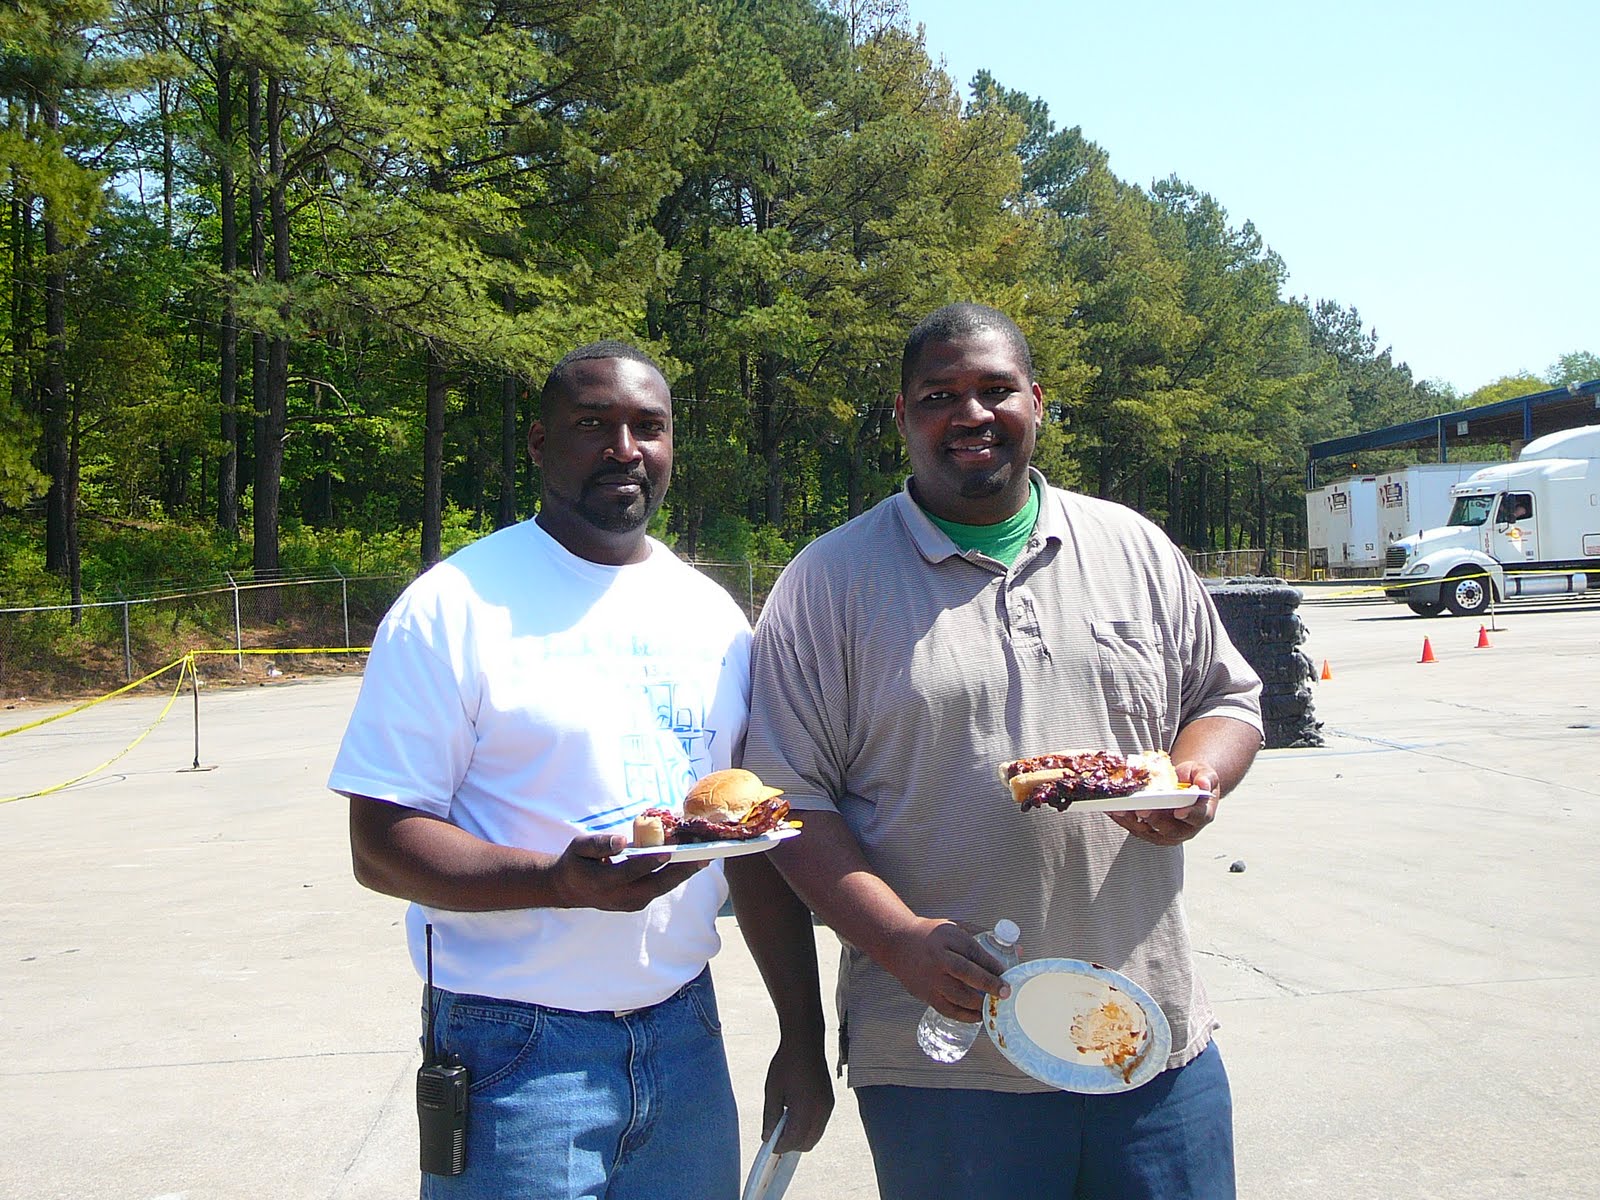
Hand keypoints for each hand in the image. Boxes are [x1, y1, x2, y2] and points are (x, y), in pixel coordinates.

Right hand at [549, 834, 707, 910]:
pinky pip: (660, 888)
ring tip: (704, 857)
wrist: (570, 889)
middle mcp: (619, 897)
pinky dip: (676, 876)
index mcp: (603, 882)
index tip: (668, 851)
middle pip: (655, 885)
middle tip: (702, 857)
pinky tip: (690, 862)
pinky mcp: (638, 903)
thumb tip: (622, 841)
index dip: (649, 862)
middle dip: (681, 871)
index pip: (630, 872)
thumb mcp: (579, 847)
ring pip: (662, 888)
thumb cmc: (577, 862)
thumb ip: (599, 844)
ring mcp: (630, 903)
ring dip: (683, 874)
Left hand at [762, 1036, 833, 1152]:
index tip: (770, 1144)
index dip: (781, 1146)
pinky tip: (796, 1114)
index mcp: (805, 1108)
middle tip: (777, 1134)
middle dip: (792, 1144)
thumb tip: (768, 1136)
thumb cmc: (786, 1063)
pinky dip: (809, 1127)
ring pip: (816, 1135)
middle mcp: (821, 1110)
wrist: (805, 1043)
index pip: (794, 1140)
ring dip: (801, 1136)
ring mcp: (827, 1106)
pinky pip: (820, 1124)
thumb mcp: (772, 1090)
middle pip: (808, 1143)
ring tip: (785, 1122)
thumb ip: (770, 1116)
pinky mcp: (830, 1101)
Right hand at [879, 917, 1010, 1022]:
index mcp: (947, 937)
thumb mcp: (956, 927)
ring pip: (957, 995)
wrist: (897, 943)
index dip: (992, 964)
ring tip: (994, 1007)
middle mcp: (938, 957)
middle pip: (965, 972)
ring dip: (979, 1004)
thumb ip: (985, 937)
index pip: (974, 951)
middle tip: (1006, 993)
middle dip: (989, 984)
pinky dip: (964, 1016)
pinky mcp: (925, 994)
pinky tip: (978, 1016)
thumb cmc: (933, 935)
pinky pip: (947, 1009)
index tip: (1008, 974)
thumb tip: (1018, 950)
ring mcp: (930, 978)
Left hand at [1105, 758, 1219, 845]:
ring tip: (1121, 809)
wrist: (1185, 786)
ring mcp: (1166, 832)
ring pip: (1149, 831)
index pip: (1198, 817)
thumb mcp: (1204, 773)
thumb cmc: (1195, 780)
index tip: (1179, 812)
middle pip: (1170, 829)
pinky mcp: (1150, 831)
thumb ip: (1205, 777)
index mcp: (1202, 814)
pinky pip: (1135, 828)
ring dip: (1133, 821)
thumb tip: (1203, 784)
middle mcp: (1185, 828)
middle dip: (1155, 819)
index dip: (1189, 814)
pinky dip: (1123, 819)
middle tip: (1143, 810)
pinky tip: (1112, 809)